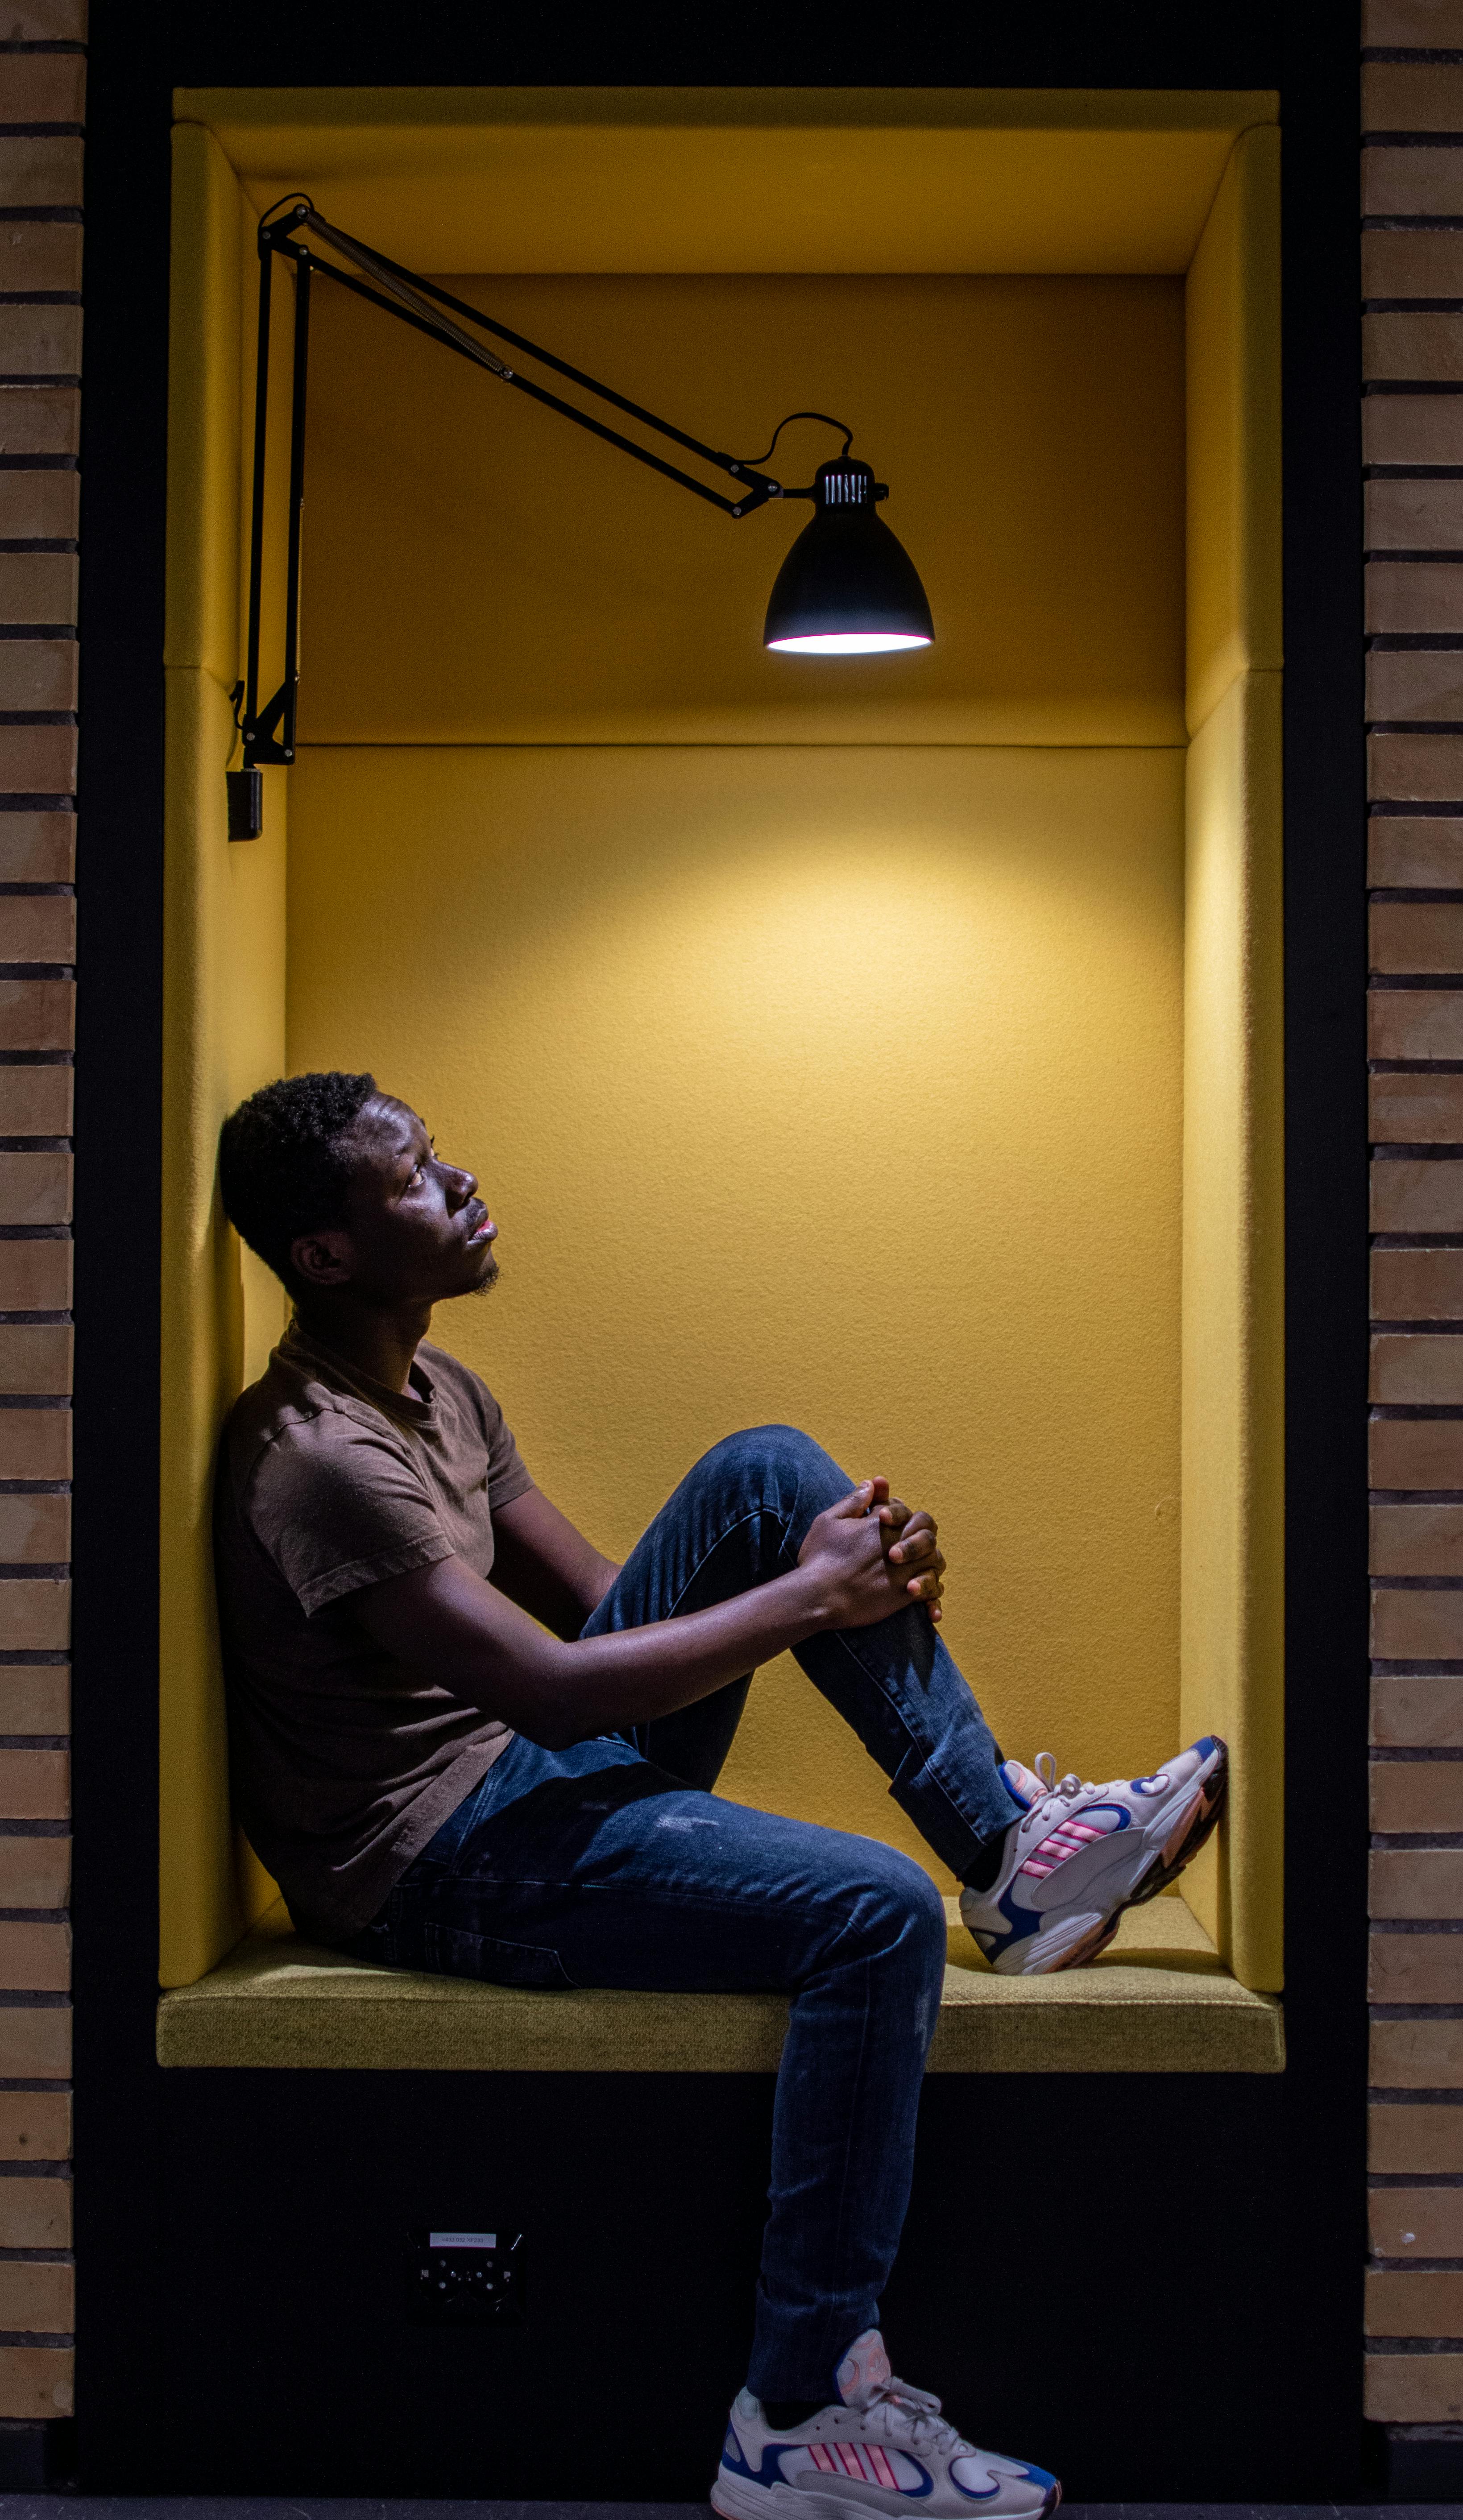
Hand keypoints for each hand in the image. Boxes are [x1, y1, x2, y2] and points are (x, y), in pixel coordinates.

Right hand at [796, 1477, 945, 1630]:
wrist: (818, 1598)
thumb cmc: (819, 1559)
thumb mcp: (828, 1521)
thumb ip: (853, 1502)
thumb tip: (872, 1484)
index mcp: (881, 1524)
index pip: (904, 1510)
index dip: (897, 1514)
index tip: (884, 1522)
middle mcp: (899, 1544)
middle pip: (927, 1532)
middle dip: (919, 1535)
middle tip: (901, 1546)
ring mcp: (905, 1570)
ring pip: (934, 1560)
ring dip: (927, 1560)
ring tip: (913, 1566)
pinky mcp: (905, 1595)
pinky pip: (932, 1589)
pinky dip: (931, 1589)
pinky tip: (917, 1589)